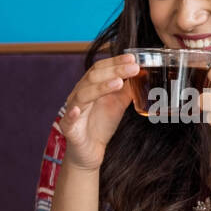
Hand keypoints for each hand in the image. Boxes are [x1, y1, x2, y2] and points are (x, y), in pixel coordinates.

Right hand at [58, 53, 138, 170]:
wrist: (89, 152)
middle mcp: (79, 95)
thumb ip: (128, 90)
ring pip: (82, 95)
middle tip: (133, 67)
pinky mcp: (69, 129)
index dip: (115, 62)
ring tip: (118, 82)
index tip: (132, 58)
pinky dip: (72, 113)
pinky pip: (68, 120)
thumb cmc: (101, 125)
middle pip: (93, 77)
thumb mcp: (118, 104)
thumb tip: (142, 74)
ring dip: (100, 87)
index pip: (100, 68)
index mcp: (90, 87)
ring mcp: (72, 111)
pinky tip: (78, 110)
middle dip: (114, 70)